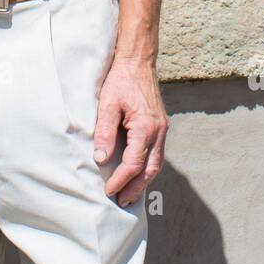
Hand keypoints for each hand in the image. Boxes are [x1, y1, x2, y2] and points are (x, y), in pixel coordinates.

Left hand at [93, 57, 168, 205]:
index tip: (108, 190)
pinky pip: (156, 153)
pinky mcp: (160, 126)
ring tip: (129, 194)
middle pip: (150, 169)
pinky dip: (147, 168)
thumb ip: (104, 132)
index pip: (134, 163)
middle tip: (122, 201)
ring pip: (157, 163)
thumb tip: (101, 159)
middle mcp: (159, 131)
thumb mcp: (107, 105)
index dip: (121, 180)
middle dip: (136, 188)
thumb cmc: (120, 81)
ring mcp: (162, 129)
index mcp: (146, 127)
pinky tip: (137, 174)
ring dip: (144, 181)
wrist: (138, 61)